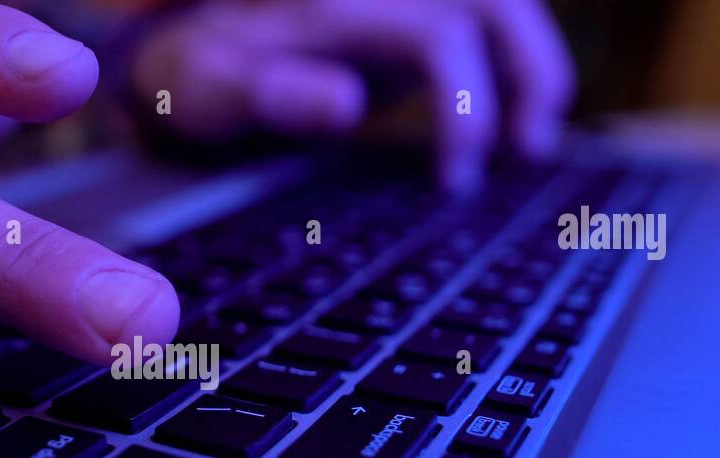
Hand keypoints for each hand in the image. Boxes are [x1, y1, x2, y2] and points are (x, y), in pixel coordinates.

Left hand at [131, 0, 575, 188]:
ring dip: (535, 65)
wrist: (183, 43)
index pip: (441, 35)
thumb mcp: (209, 91)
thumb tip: (347, 103)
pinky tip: (518, 117)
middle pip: (493, 2)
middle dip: (529, 73)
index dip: (465, 106)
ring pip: (501, 4)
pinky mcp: (408, 15)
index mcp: (338, 6)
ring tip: (534, 143)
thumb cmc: (196, 75)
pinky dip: (515, 61)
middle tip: (528, 152)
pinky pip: (483, 20)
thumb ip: (270, 94)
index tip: (454, 179)